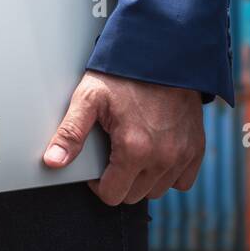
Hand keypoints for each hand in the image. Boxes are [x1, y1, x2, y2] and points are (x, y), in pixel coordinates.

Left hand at [43, 70, 204, 205]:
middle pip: (133, 196)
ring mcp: (183, 155)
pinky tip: (154, 154)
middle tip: (112, 153)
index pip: (112, 195)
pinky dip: (168, 174)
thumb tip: (52, 161)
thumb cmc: (123, 75)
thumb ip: (70, 133)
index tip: (95, 164)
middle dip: (118, 181)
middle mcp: (164, 158)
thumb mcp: (89, 98)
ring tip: (131, 151)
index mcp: (135, 150)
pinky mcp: (197, 149)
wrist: (163, 54)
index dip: (97, 183)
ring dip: (142, 179)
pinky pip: (182, 181)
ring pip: (157, 191)